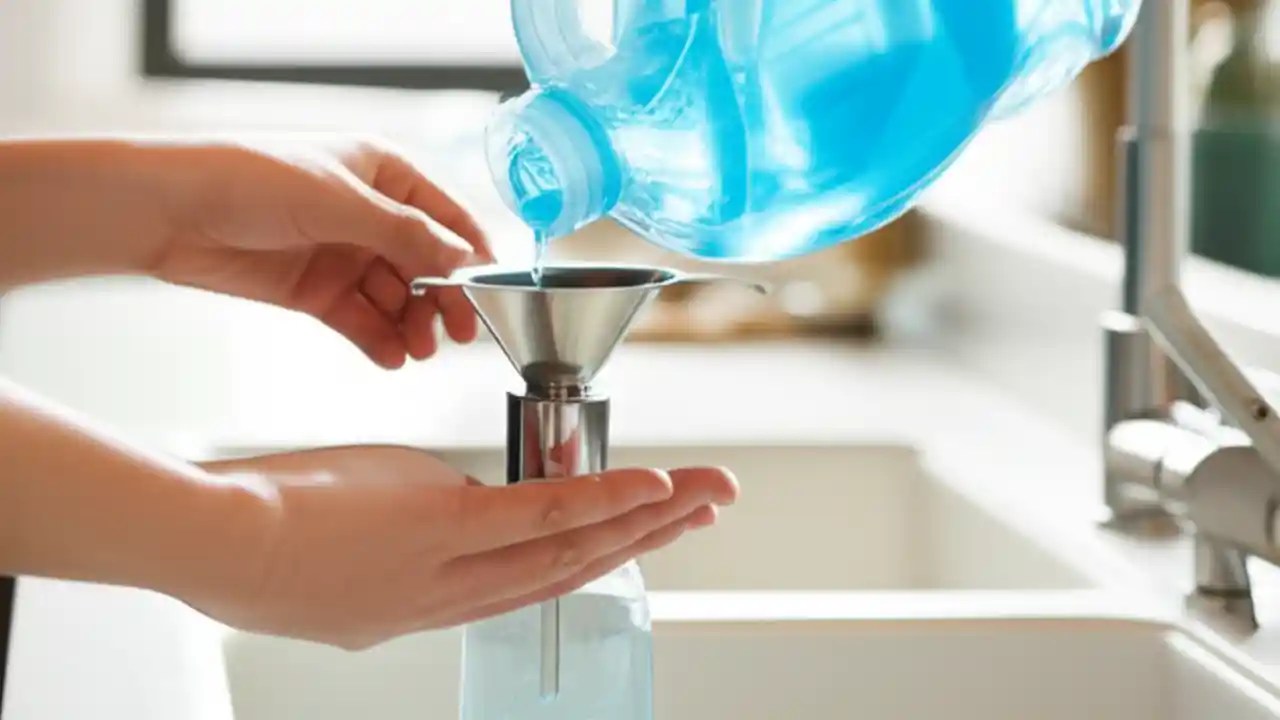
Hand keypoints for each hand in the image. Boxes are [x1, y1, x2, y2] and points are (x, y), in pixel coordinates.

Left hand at [150, 136, 493, 368]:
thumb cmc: (249, 179)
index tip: (491, 296)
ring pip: (396, 297)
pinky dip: (378, 339)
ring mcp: (342, 254)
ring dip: (411, 324)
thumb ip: (406, 235)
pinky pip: (360, 319)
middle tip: (457, 335)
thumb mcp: (340, 202)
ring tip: (417, 349)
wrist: (168, 211)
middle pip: (426, 265)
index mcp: (384, 174)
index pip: (447, 218)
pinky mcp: (315, 291)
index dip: (471, 257)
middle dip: (442, 300)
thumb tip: (465, 261)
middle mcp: (369, 214)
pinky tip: (390, 356)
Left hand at [190, 446, 737, 650]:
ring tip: (703, 499)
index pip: (530, 581)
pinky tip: (652, 485)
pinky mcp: (442, 526)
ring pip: (571, 547)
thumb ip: (413, 532)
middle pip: (571, 571)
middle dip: (647, 541)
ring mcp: (452, 566)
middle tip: (706, 514)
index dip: (597, 558)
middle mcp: (451, 598)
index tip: (641, 536)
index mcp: (428, 601)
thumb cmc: (265, 530)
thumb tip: (450, 505)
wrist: (212, 538)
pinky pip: (542, 515)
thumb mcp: (351, 544)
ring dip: (647, 520)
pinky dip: (605, 499)